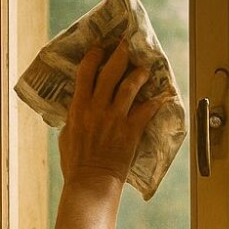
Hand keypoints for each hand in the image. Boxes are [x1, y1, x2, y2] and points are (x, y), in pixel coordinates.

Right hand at [57, 38, 170, 186]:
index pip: (86, 72)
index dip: (94, 56)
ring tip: (144, 68)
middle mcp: (97, 109)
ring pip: (130, 86)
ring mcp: (115, 118)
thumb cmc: (75, 164)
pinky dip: (156, 102)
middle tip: (126, 45)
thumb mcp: (66, 136)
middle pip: (111, 72)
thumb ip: (74, 118)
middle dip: (120, 54)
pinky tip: (162, 96)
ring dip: (139, 74)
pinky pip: (146, 110)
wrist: (91, 182)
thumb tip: (79, 107)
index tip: (99, 48)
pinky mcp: (131, 131)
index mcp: (78, 108)